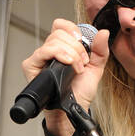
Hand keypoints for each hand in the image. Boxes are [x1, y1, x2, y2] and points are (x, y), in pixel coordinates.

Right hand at [23, 19, 110, 135]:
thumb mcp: (95, 69)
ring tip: (76, 69)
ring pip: (53, 41)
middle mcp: (49, 51)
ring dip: (71, 54)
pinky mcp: (31, 66)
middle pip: (59, 32)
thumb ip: (100, 50)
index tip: (83, 42)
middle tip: (83, 62)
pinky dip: (59, 55)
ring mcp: (39, 58)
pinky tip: (68, 66)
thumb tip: (103, 33)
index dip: (72, 30)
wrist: (75, 109)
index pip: (61, 26)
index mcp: (62, 47)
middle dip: (76, 47)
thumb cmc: (80, 92)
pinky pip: (43, 51)